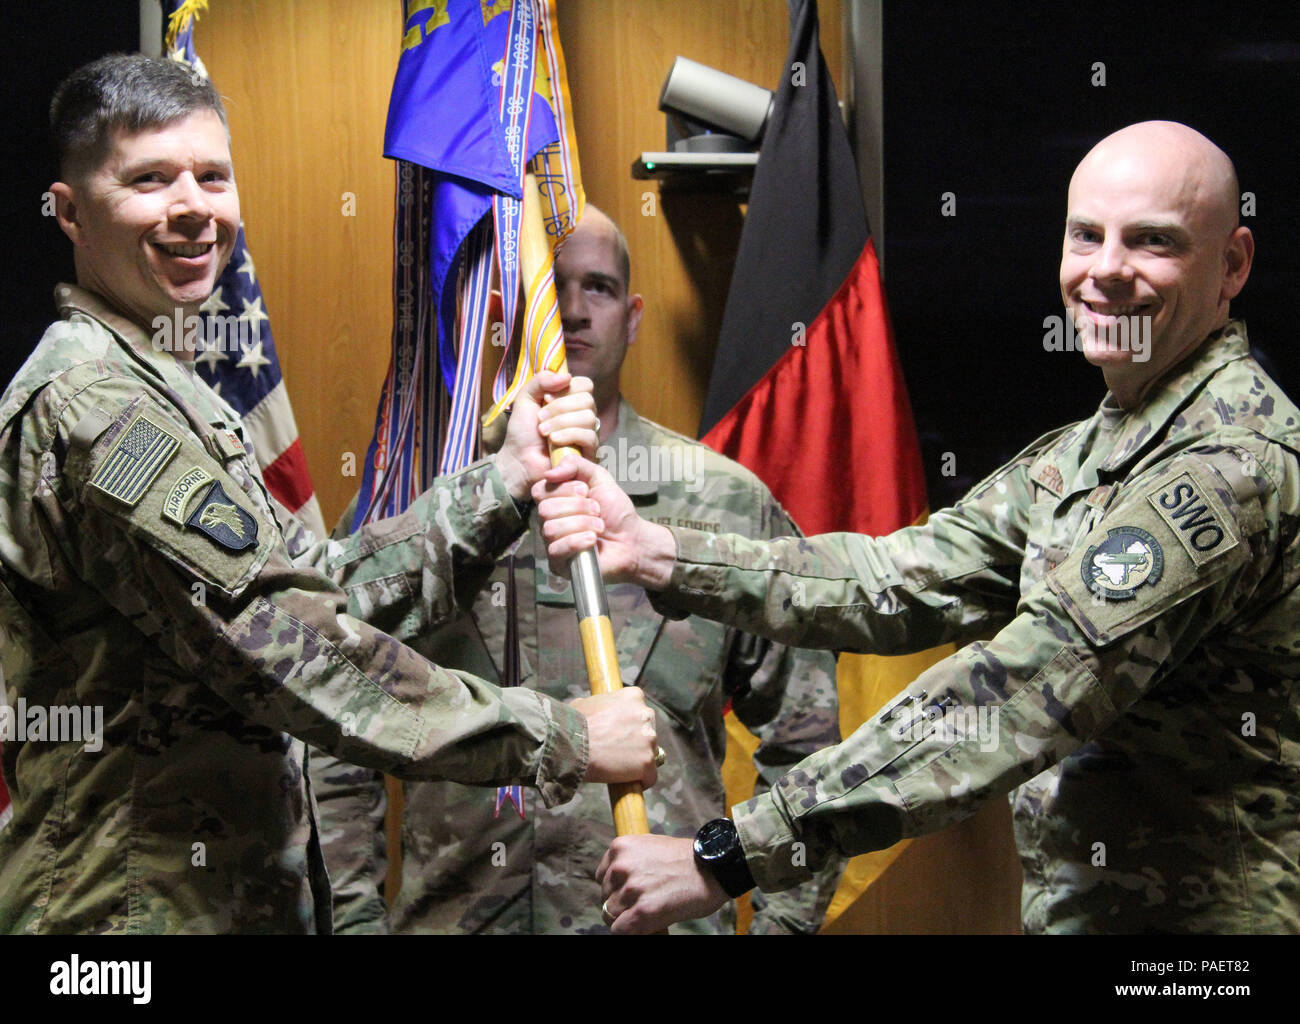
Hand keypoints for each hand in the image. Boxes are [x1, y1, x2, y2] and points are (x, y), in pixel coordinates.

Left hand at [496, 371, 597, 500]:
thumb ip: (541, 380)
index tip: (546, 398)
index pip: (585, 384)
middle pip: (587, 399)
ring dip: (560, 422)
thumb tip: (566, 376)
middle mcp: (583, 415)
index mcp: (572, 400)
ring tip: (543, 431)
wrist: (519, 459)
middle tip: (540, 418)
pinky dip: (568, 435)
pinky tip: (553, 441)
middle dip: (560, 407)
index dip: (567, 388)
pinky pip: (589, 435)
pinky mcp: (589, 452)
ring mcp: (588, 433)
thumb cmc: (523, 432)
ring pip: (588, 417)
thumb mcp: (526, 398)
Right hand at [533, 455, 675, 587]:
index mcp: (555, 500)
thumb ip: (576, 465)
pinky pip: (556, 549)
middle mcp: (549, 521)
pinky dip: (578, 541)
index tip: (586, 491)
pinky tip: (593, 541)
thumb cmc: (616, 512)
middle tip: (597, 511)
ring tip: (599, 527)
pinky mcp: (559, 564)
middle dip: (578, 507)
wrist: (632, 540)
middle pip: (545, 509)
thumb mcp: (600, 478)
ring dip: (582, 524)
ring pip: (551, 529)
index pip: (540, 490)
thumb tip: (550, 472)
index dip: (563, 489)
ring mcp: (552, 543)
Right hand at [572, 687, 657, 786]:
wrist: (569, 745)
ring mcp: (649, 739)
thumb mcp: (586, 704)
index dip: (628, 726)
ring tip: (616, 767)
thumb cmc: (572, 724)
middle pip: (647, 732)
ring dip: (637, 760)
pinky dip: (641, 780)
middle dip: (635, 742)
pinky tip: (626, 782)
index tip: (618, 735)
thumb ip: (600, 707)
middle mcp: (646, 715)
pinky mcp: (647, 762)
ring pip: (650, 754)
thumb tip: (596, 713)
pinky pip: (650, 776)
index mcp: (634, 697)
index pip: (639, 713)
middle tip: (616, 751)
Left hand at [597, 835, 728, 933]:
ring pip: (611, 916)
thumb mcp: (651, 847)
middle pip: (606, 898)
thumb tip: (619, 884)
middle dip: (622, 905)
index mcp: (620, 847)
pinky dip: (632, 931)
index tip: (631, 894)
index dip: (616, 889)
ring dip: (628, 919)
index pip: (602, 877)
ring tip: (650, 914)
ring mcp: (631, 889)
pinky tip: (649, 924)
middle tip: (644, 905)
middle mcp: (621, 866)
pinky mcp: (643, 912)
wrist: (715, 868)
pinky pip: (620, 930)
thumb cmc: (687, 860)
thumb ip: (631, 861)